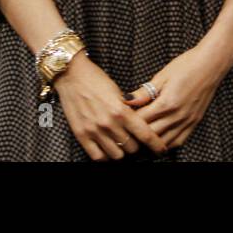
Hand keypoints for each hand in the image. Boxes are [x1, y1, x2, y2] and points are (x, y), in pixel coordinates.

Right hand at [53, 52, 167, 160]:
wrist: (72, 75)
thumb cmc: (96, 80)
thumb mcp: (118, 92)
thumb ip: (129, 110)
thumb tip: (140, 124)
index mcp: (121, 111)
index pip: (145, 134)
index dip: (156, 144)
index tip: (161, 148)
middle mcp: (109, 123)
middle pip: (132, 147)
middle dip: (136, 144)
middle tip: (134, 139)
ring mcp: (94, 131)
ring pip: (117, 155)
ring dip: (121, 151)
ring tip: (120, 143)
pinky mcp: (81, 135)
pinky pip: (98, 157)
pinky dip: (105, 156)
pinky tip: (107, 148)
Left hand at [124, 44, 229, 148]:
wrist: (211, 64)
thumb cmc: (186, 65)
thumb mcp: (162, 75)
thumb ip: (144, 92)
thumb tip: (126, 101)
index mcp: (167, 103)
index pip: (142, 120)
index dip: (129, 121)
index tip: (121, 119)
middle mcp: (178, 116)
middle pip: (151, 134)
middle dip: (137, 134)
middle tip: (127, 130)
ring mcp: (187, 121)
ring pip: (164, 142)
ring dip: (151, 142)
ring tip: (140, 137)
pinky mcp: (194, 122)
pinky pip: (179, 141)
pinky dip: (167, 143)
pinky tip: (159, 139)